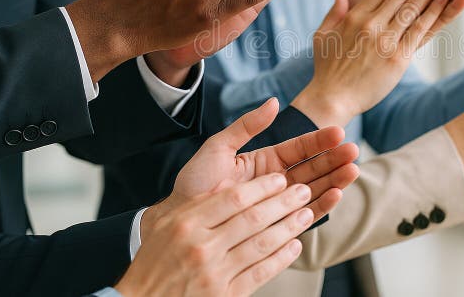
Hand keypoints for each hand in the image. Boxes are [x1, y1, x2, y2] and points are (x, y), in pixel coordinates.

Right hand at [115, 174, 310, 296]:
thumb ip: (201, 205)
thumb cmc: (157, 259)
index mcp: (188, 223)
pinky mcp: (225, 295)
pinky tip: (294, 245)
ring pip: (262, 244)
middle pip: (253, 219)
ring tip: (306, 214)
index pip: (233, 199)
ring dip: (289, 227)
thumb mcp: (170, 224)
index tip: (280, 178)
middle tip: (303, 191)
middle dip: (284, 203)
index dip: (262, 187)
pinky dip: (281, 258)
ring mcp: (214, 274)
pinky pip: (261, 273)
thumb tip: (237, 187)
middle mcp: (201, 247)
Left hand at [142, 98, 358, 236]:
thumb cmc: (194, 184)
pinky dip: (322, 205)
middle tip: (354, 152)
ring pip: (315, 189)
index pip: (300, 148)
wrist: (181, 219)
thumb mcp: (219, 147)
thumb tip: (273, 102)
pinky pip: (304, 215)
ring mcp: (279, 204)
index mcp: (265, 161)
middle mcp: (277, 182)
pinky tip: (336, 195)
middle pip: (314, 168)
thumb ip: (247, 126)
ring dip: (335, 180)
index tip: (337, 132)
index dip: (319, 140)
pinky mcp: (278, 225)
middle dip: (334, 160)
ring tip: (353, 172)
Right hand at [291, 0, 463, 126]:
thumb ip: (334, 14)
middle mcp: (371, 24)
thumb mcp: (322, 36)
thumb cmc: (327, 70)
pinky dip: (435, 11)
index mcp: (355, 16)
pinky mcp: (398, 58)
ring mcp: (385, 40)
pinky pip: (420, 29)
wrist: (332, 98)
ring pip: (414, 7)